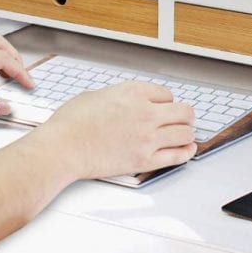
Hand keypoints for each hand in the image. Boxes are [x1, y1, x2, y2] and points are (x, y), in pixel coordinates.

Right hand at [34, 81, 196, 180]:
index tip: (164, 107)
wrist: (63, 148)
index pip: (167, 94)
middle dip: (184, 115)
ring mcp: (147, 138)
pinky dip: (186, 152)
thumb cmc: (73, 121)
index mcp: (134, 92)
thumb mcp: (100, 94)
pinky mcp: (143, 160)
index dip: (166, 101)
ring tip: (186, 133)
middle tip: (184, 119)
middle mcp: (146, 112)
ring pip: (185, 133)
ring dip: (187, 132)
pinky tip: (188, 149)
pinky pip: (177, 156)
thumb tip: (130, 102)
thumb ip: (122, 96)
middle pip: (183, 112)